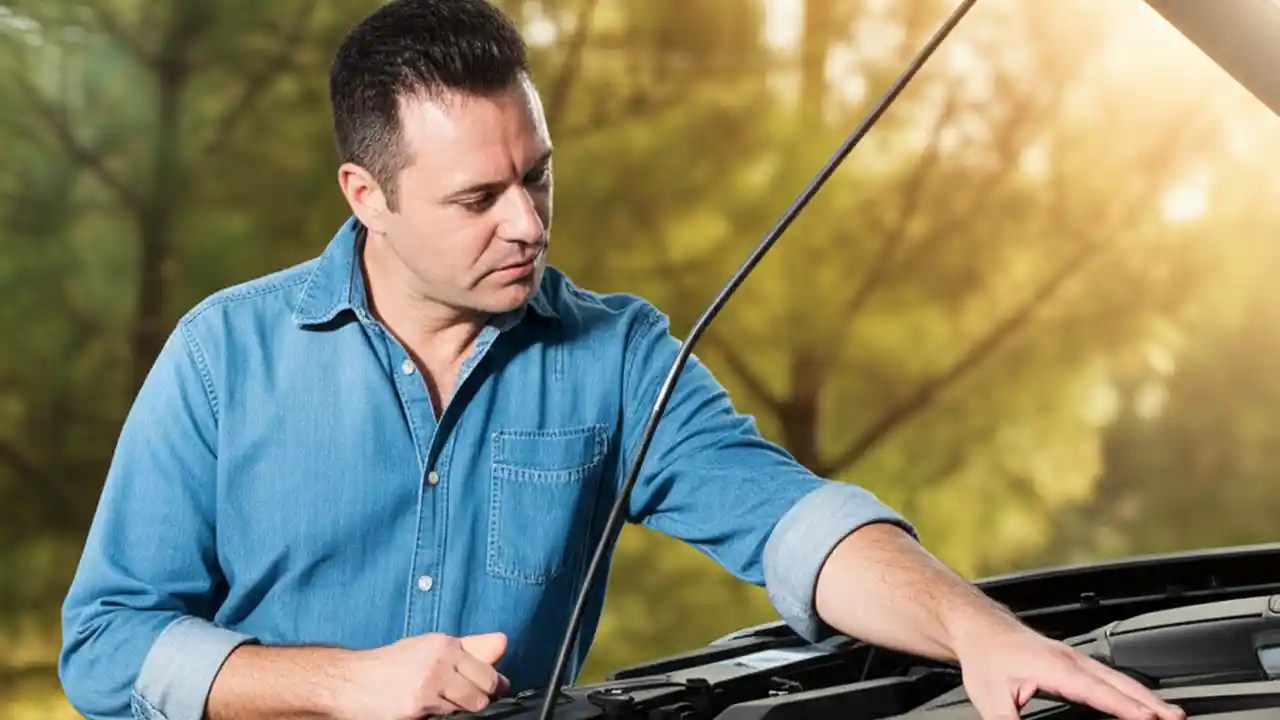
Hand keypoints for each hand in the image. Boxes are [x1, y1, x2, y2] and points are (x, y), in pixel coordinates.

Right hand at [337, 631, 510, 718]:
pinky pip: (443, 718)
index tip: (490, 690)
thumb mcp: (430, 648)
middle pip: (483, 694)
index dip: (493, 686)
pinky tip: (423, 709)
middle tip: (461, 699)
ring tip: (437, 701)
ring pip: (465, 709)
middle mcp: (440, 662)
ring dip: (456, 710)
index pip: (489, 673)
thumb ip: (469, 647)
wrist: (350, 681)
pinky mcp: (415, 708)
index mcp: (446, 644)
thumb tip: (503, 642)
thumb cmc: (392, 664)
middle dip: (478, 700)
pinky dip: (437, 716)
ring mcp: (428, 686)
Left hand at [954, 615, 1184, 719]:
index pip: (1099, 692)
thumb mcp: (990, 699)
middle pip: (1120, 683)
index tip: (1152, 719)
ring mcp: (1074, 659)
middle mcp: (1071, 661)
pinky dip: (1130, 691)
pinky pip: (1109, 677)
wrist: (978, 627)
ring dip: (1145, 696)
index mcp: (1056, 667)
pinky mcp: (1072, 662)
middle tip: (1178, 719)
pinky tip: (1140, 704)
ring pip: (1118, 678)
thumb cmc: (984, 657)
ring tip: (1172, 715)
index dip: (1126, 707)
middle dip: (1151, 703)